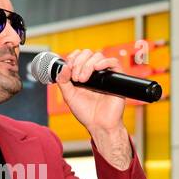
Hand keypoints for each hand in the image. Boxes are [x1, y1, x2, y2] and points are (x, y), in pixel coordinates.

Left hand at [54, 49, 130, 164]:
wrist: (99, 125)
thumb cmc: (87, 113)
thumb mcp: (69, 96)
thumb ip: (63, 81)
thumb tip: (64, 67)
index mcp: (83, 75)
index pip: (79, 56)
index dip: (73, 57)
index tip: (68, 66)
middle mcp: (94, 73)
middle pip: (88, 53)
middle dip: (79, 63)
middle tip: (76, 78)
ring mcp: (105, 74)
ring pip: (98, 56)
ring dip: (87, 65)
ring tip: (83, 80)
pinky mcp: (116, 78)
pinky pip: (113, 62)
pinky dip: (104, 62)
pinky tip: (96, 69)